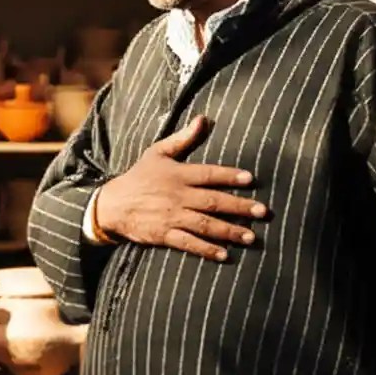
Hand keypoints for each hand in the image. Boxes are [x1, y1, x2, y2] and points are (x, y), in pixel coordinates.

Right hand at [94, 115, 266, 260]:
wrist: (112, 204)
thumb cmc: (138, 176)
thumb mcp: (157, 153)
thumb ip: (183, 138)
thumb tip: (204, 119)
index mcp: (177, 174)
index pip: (208, 174)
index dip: (229, 176)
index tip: (250, 179)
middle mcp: (177, 196)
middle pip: (213, 201)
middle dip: (239, 207)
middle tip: (263, 212)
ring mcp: (171, 216)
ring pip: (205, 225)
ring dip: (229, 231)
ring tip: (251, 236)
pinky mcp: (165, 235)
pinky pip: (189, 243)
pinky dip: (206, 250)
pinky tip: (224, 255)